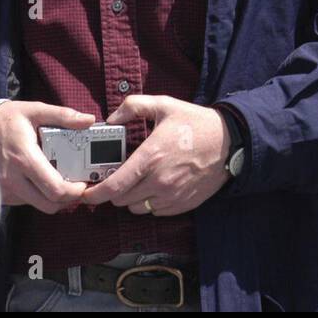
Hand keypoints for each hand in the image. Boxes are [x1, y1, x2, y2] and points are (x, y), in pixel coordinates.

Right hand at [0, 101, 93, 212]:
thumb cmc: (8, 119)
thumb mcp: (35, 110)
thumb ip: (63, 115)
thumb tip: (89, 120)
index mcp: (24, 158)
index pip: (55, 188)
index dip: (75, 191)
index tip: (84, 183)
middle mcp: (12, 177)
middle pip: (48, 204)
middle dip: (68, 198)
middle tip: (76, 185)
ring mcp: (3, 187)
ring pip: (37, 205)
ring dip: (52, 197)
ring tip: (61, 180)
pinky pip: (24, 201)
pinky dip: (37, 195)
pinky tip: (41, 180)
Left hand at [80, 96, 230, 216]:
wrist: (231, 141)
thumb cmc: (197, 123)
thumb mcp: (165, 105)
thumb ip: (133, 106)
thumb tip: (111, 118)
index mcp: (151, 157)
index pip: (114, 186)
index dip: (95, 194)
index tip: (86, 194)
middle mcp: (159, 181)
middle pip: (122, 200)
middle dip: (114, 191)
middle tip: (117, 178)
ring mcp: (172, 195)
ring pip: (138, 208)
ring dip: (132, 198)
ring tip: (139, 181)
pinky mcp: (183, 203)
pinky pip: (156, 211)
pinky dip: (151, 203)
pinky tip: (157, 186)